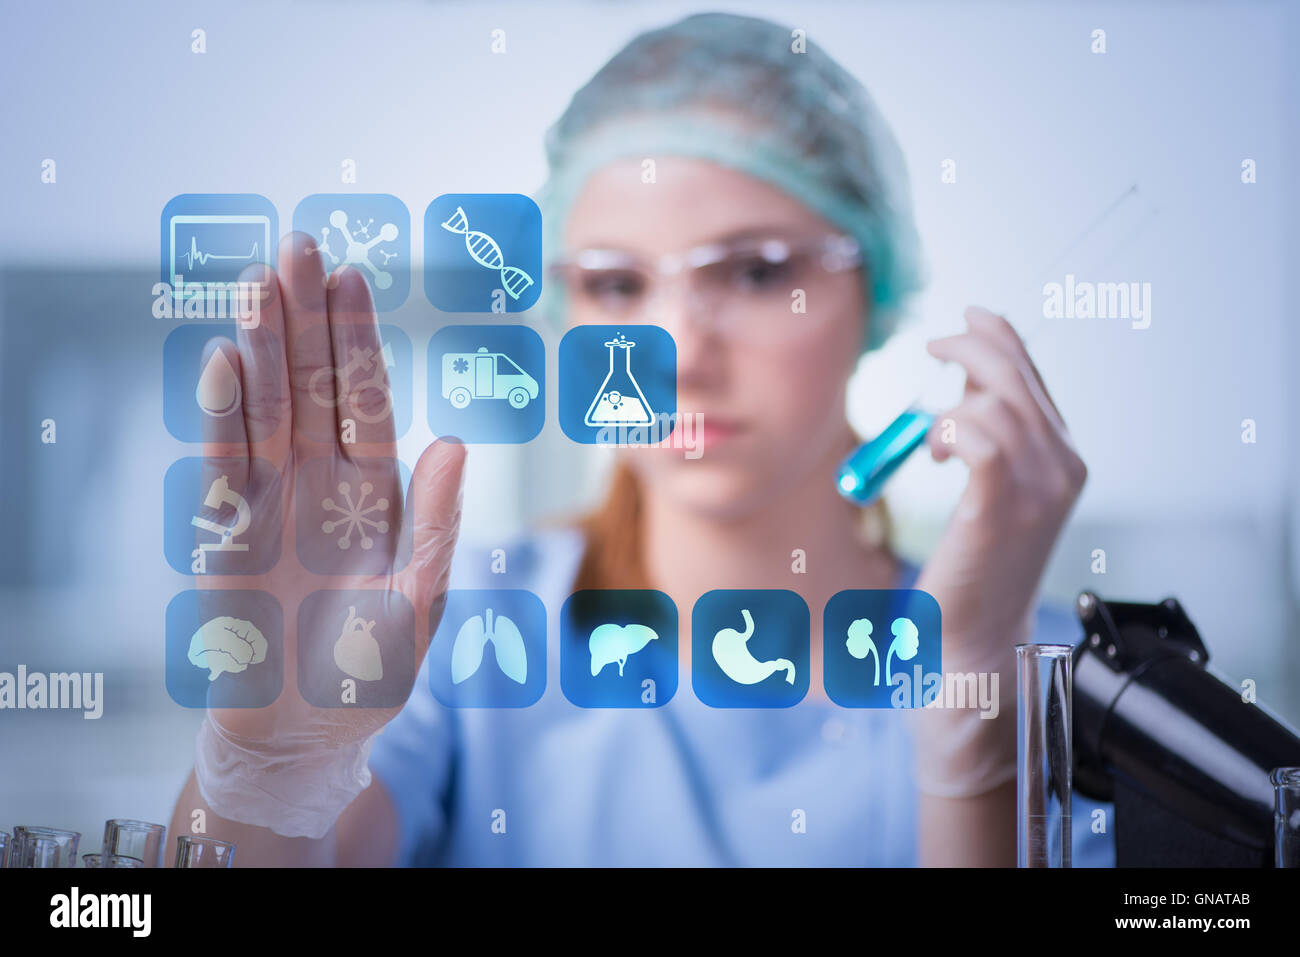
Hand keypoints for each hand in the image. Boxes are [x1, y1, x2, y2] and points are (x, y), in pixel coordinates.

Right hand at [196, 232, 465, 752]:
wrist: (307, 728)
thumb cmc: (373, 668)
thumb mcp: (424, 597)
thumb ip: (439, 521)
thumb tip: (456, 440)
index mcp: (373, 487)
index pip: (364, 397)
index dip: (357, 338)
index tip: (351, 275)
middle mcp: (319, 480)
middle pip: (310, 383)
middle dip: (305, 316)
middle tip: (297, 245)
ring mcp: (271, 500)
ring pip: (266, 407)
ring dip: (261, 345)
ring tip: (258, 282)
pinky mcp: (228, 531)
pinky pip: (225, 462)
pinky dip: (224, 413)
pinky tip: (226, 359)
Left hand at [915, 306, 1085, 664]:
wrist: (976, 641)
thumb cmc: (973, 568)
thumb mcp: (991, 492)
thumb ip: (989, 439)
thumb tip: (963, 384)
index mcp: (1064, 460)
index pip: (1033, 378)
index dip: (1000, 338)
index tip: (967, 318)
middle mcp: (1062, 469)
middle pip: (1015, 378)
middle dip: (971, 347)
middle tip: (932, 346)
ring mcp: (1037, 491)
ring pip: (995, 405)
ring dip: (952, 405)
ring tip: (931, 441)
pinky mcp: (998, 511)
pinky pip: (979, 442)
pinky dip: (949, 431)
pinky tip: (935, 454)